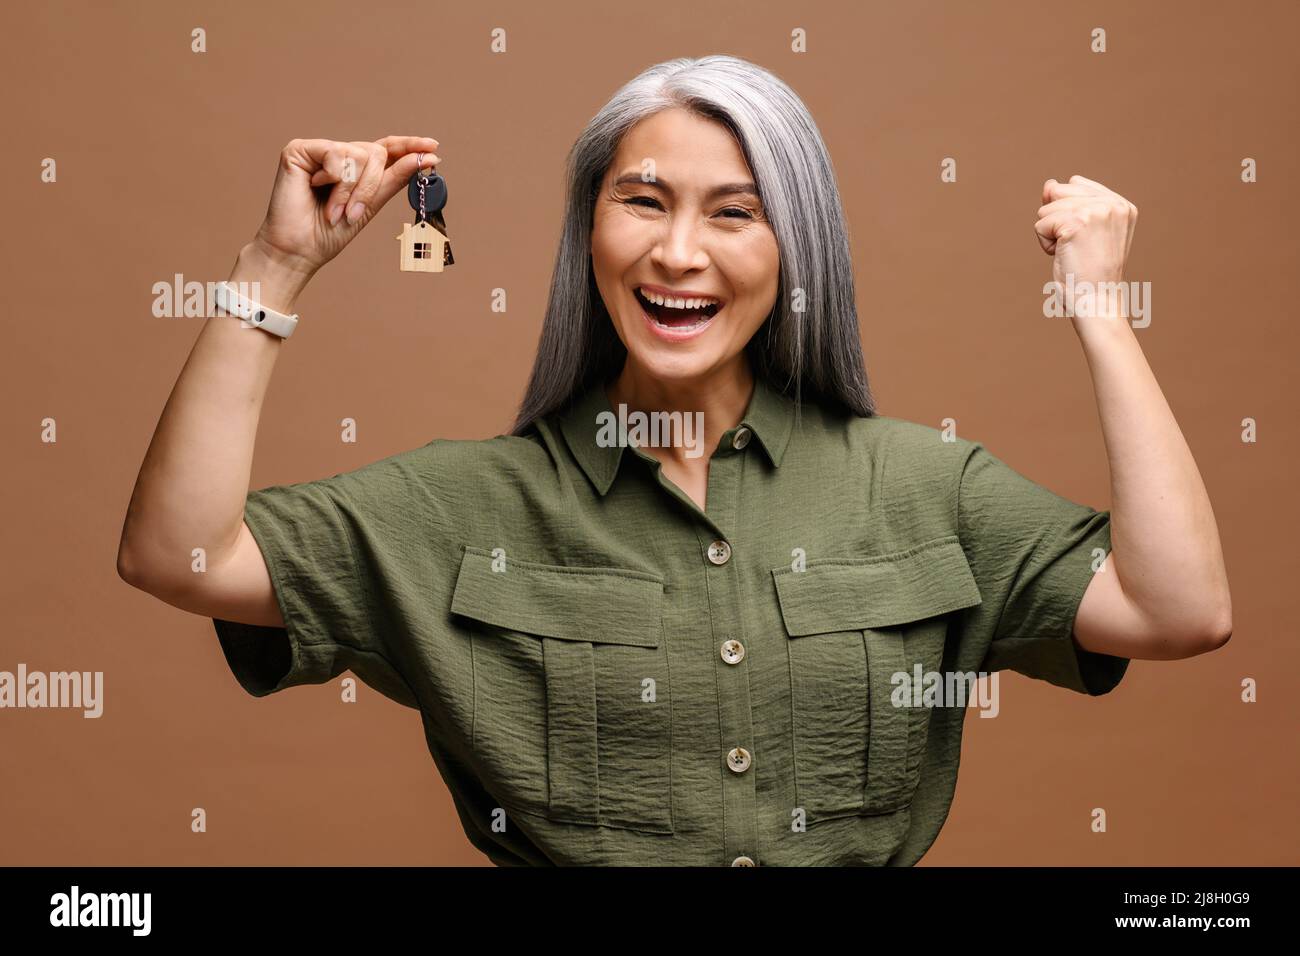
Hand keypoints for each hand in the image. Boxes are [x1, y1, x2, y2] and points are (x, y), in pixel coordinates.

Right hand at [250, 135, 441, 273]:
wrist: (299, 249)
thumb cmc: (330, 232)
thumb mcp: (370, 206)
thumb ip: (394, 179)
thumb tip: (427, 156)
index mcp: (357, 169)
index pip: (386, 149)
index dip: (409, 146)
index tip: (434, 147)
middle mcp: (339, 155)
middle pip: (376, 153)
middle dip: (370, 187)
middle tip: (354, 215)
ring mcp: (320, 150)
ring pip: (359, 155)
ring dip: (350, 190)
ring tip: (333, 211)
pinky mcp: (300, 149)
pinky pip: (336, 154)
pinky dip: (333, 179)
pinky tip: (314, 189)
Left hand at [1035, 174, 1136, 315]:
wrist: (1095, 300)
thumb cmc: (1089, 272)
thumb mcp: (1082, 231)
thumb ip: (1069, 202)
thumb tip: (1049, 184)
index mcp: (1122, 205)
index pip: (1076, 184)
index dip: (1066, 211)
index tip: (1084, 239)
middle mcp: (1113, 204)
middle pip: (1058, 193)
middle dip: (1057, 221)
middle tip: (1078, 247)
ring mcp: (1096, 211)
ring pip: (1046, 209)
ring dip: (1050, 234)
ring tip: (1073, 252)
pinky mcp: (1076, 222)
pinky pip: (1040, 224)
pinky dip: (1045, 244)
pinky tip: (1064, 256)